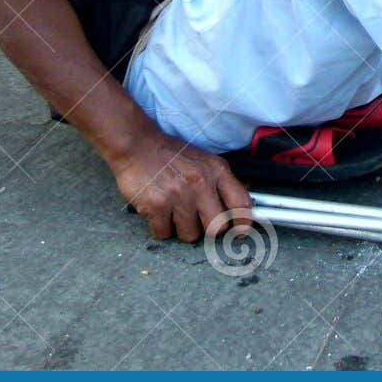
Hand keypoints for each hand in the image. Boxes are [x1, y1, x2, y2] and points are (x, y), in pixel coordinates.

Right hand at [111, 128, 251, 243]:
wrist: (137, 146)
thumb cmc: (171, 156)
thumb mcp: (205, 162)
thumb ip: (220, 184)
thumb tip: (235, 210)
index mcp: (217, 171)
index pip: (241, 202)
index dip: (244, 223)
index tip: (240, 233)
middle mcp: (201, 184)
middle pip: (217, 227)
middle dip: (207, 230)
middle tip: (197, 222)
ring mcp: (178, 196)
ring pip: (190, 235)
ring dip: (181, 230)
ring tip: (174, 212)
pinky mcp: (156, 206)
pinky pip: (164, 234)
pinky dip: (160, 228)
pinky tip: (158, 213)